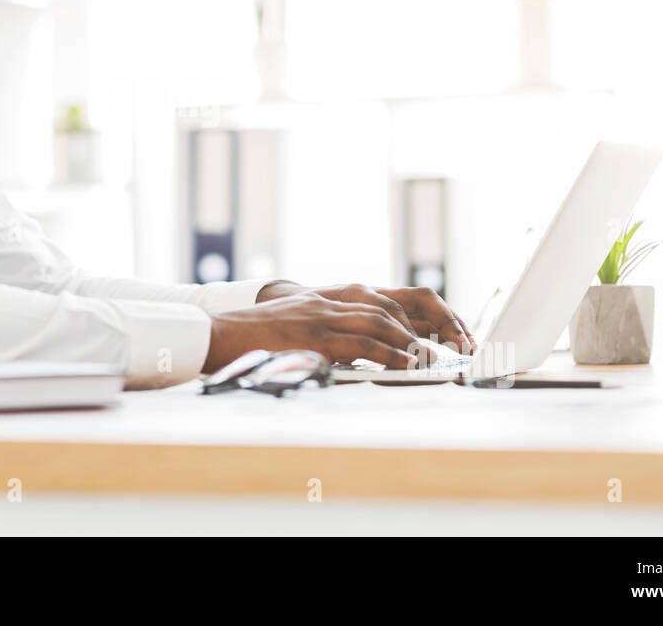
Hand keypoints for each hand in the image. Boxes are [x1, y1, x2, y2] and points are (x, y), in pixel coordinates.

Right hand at [255, 280, 476, 354]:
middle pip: (388, 305)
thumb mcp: (293, 326)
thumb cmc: (253, 337)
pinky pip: (361, 343)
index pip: (378, 300)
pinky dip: (388, 353)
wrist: (219, 334)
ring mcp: (322, 316)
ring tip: (429, 358)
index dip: (410, 318)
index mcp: (325, 299)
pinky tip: (404, 364)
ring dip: (409, 340)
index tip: (432, 335)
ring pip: (380, 321)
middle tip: (443, 347)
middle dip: (420, 326)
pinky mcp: (315, 336)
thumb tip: (352, 357)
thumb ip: (323, 334)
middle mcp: (328, 302)